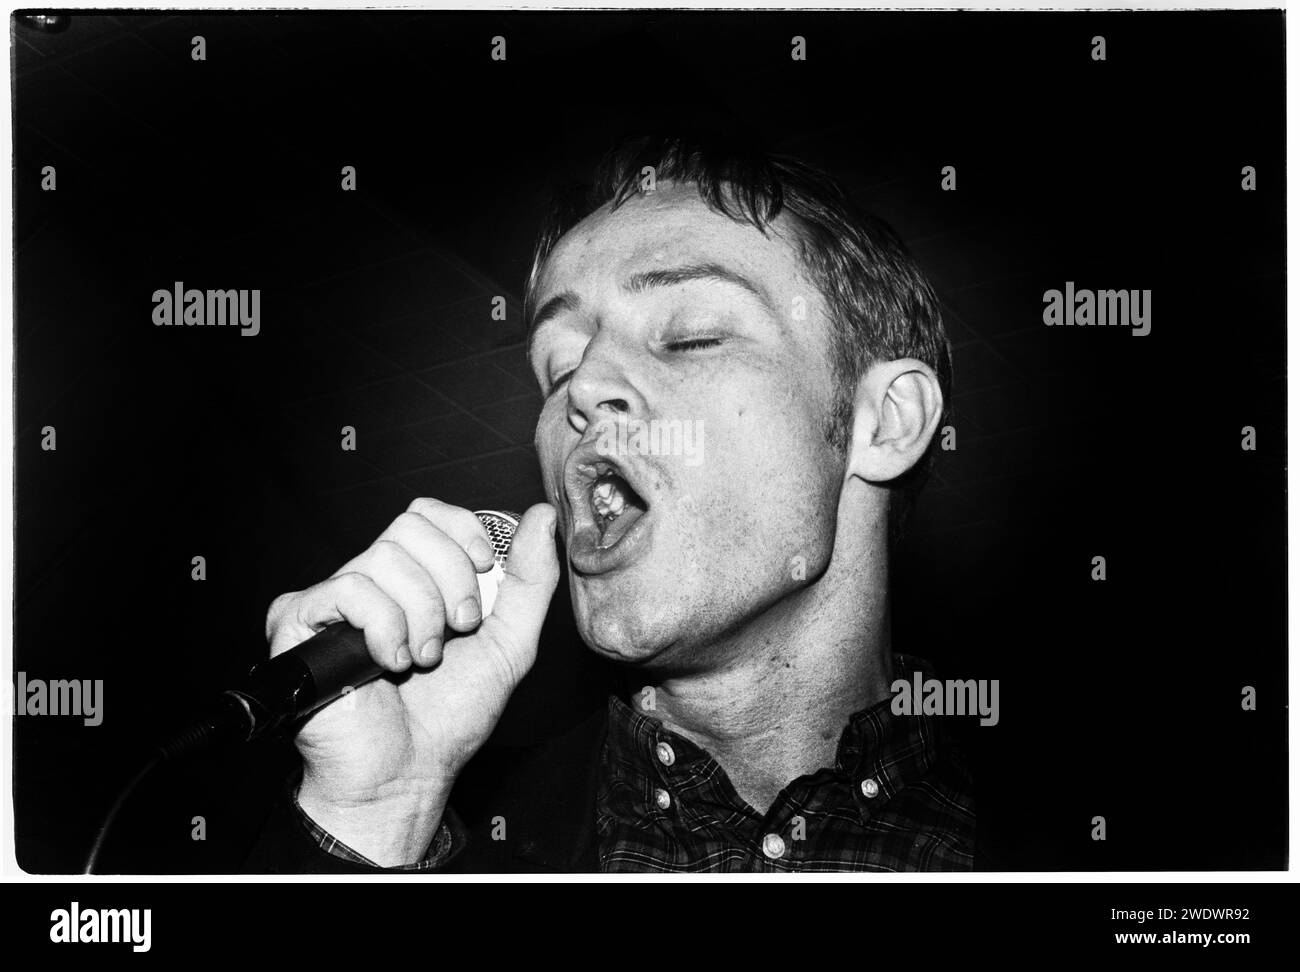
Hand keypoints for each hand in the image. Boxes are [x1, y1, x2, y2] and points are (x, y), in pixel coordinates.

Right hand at [264, 500, 558, 864]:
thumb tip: (541, 515)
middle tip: (457, 631)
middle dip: (450, 580)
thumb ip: (530, 578)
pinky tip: (388, 664)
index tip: (483, 572)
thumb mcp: (510, 640)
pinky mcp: (299, 620)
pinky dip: (385, 628)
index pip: (427, 513)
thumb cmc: (451, 715)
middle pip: (410, 528)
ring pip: (385, 559)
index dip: (461, 532)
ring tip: (422, 659)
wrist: (408, 774)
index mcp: (413, 578)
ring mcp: (331, 599)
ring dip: (421, 616)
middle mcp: (370, 580)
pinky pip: (350, 589)